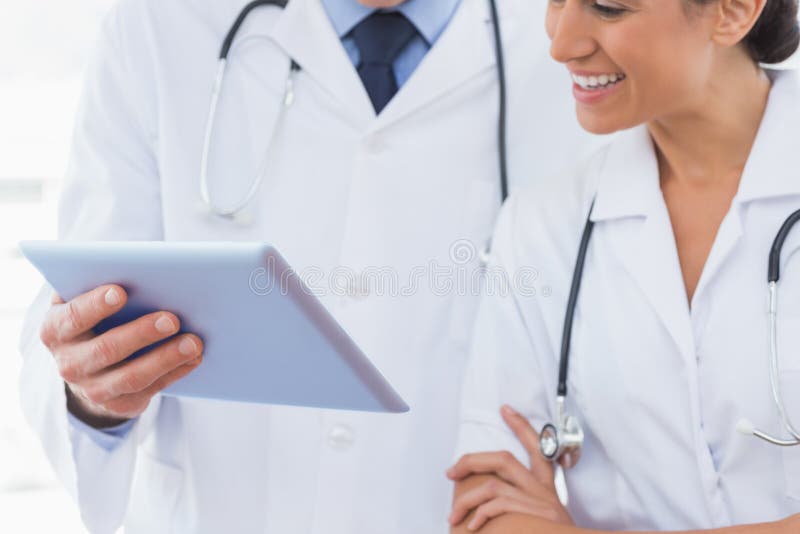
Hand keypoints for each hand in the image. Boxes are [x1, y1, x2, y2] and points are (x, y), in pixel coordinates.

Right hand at [40, 285, 202, 427]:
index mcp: (56, 330)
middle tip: (172, 319)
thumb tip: (138, 267)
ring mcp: (92, 388)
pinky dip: (176, 372)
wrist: (86, 368)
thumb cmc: (92, 320)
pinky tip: (194, 358)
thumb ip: (97, 284)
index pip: (73, 317)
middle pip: (107, 349)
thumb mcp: (84, 301)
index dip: (95, 305)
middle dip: (142, 333)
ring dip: (166, 358)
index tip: (120, 291)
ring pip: (132, 376)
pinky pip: (151, 389)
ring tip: (194, 342)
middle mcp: (69, 363)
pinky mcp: (118, 404)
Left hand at [447, 405, 572, 530]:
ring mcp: (538, 503)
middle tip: (451, 471)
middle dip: (472, 461)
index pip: (537, 448)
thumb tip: (490, 506)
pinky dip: (479, 515)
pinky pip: (497, 506)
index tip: (506, 409)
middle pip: (504, 459)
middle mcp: (543, 492)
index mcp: (547, 490)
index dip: (521, 426)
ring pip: (493, 485)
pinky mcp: (532, 515)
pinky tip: (471, 527)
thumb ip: (524, 508)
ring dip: (467, 500)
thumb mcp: (543, 520)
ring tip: (453, 515)